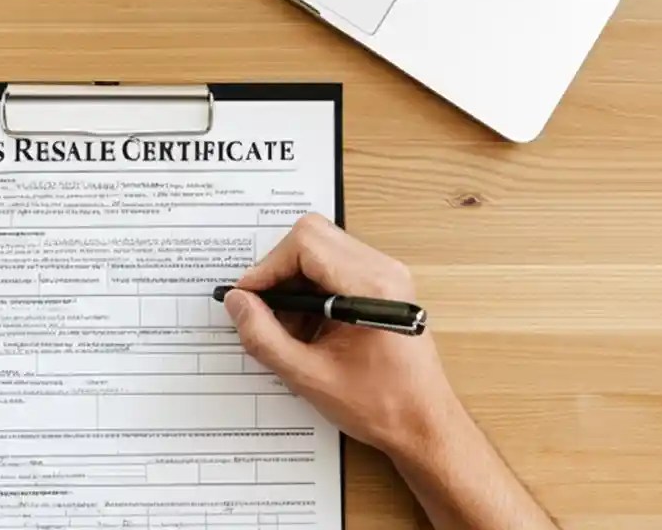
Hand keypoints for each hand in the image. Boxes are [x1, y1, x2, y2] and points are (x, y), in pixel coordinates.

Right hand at [224, 214, 459, 456]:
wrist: (424, 423)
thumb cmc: (382, 405)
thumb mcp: (309, 377)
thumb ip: (264, 337)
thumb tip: (237, 303)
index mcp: (371, 288)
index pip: (305, 244)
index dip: (267, 267)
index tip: (247, 298)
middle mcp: (384, 271)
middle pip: (312, 237)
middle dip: (279, 271)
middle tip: (264, 309)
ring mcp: (386, 275)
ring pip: (321, 249)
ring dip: (294, 281)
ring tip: (288, 327)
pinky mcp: (383, 285)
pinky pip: (335, 266)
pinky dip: (311, 289)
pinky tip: (308, 328)